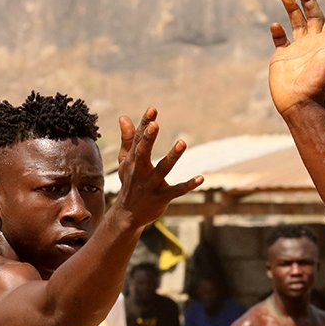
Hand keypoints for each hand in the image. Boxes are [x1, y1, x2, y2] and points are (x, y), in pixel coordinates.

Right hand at [108, 108, 203, 229]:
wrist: (128, 214)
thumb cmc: (130, 182)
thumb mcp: (125, 161)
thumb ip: (128, 139)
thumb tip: (123, 117)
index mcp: (132, 160)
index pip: (138, 139)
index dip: (144, 124)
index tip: (153, 110)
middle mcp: (140, 171)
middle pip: (143, 152)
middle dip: (148, 139)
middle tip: (154, 125)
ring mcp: (151, 185)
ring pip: (163, 169)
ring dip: (172, 156)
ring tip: (182, 142)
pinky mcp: (162, 197)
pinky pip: (177, 191)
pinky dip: (188, 185)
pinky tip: (201, 178)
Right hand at [268, 0, 324, 117]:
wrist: (300, 104)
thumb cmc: (320, 86)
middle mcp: (312, 44)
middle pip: (311, 15)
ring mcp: (297, 49)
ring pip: (295, 22)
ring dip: (291, 8)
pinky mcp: (282, 57)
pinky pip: (280, 39)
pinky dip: (277, 30)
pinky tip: (276, 25)